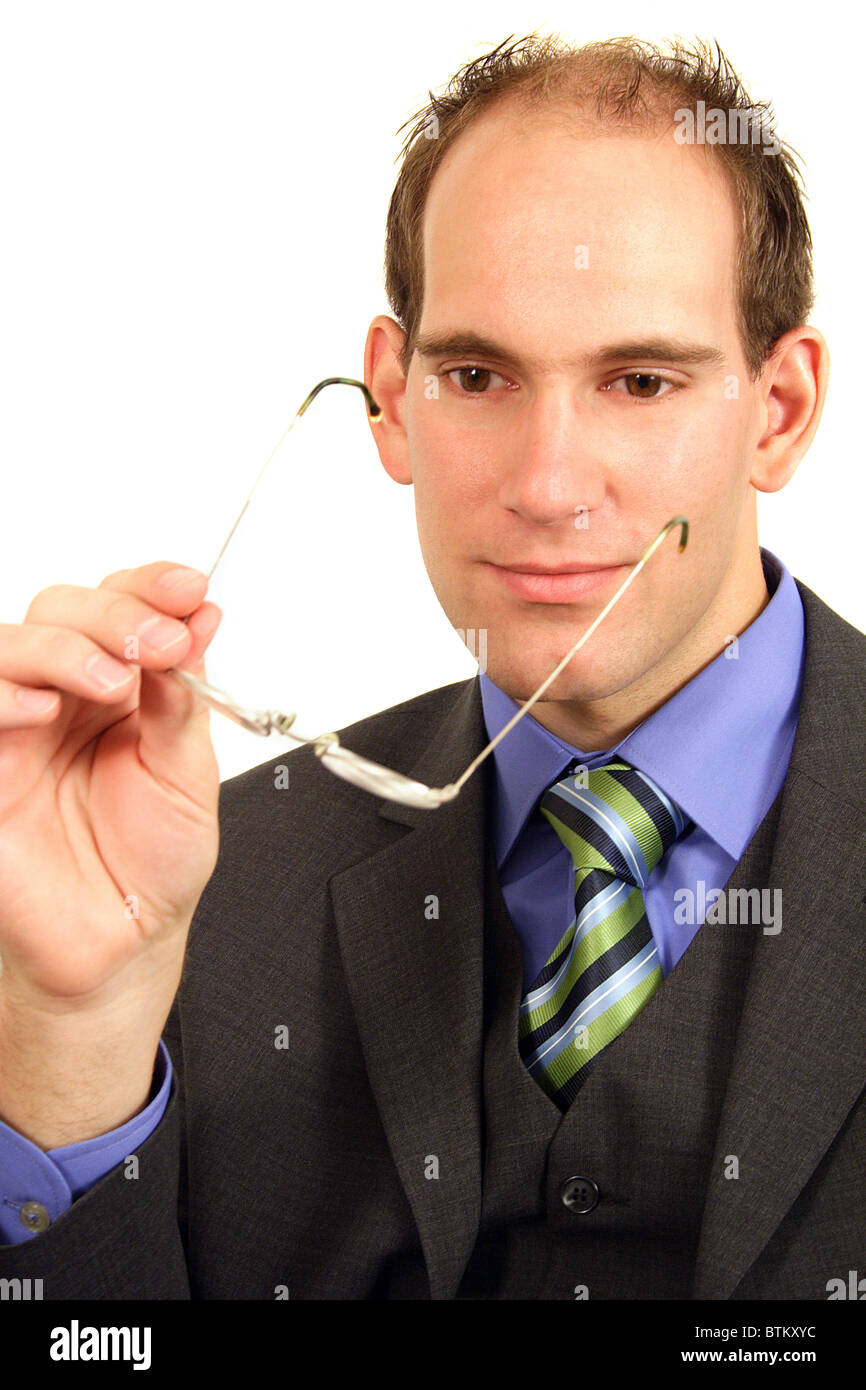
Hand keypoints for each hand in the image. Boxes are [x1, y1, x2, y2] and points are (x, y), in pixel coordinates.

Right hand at [0, 562, 221, 1011]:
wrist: (121, 942)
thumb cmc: (152, 862)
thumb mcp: (187, 773)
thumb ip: (183, 697)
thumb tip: (199, 620)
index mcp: (119, 688)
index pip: (122, 606)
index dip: (151, 587)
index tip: (189, 590)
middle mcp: (64, 698)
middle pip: (61, 610)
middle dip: (115, 615)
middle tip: (159, 644)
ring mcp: (17, 729)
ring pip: (10, 646)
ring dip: (65, 648)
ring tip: (115, 681)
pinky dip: (4, 694)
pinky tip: (43, 709)